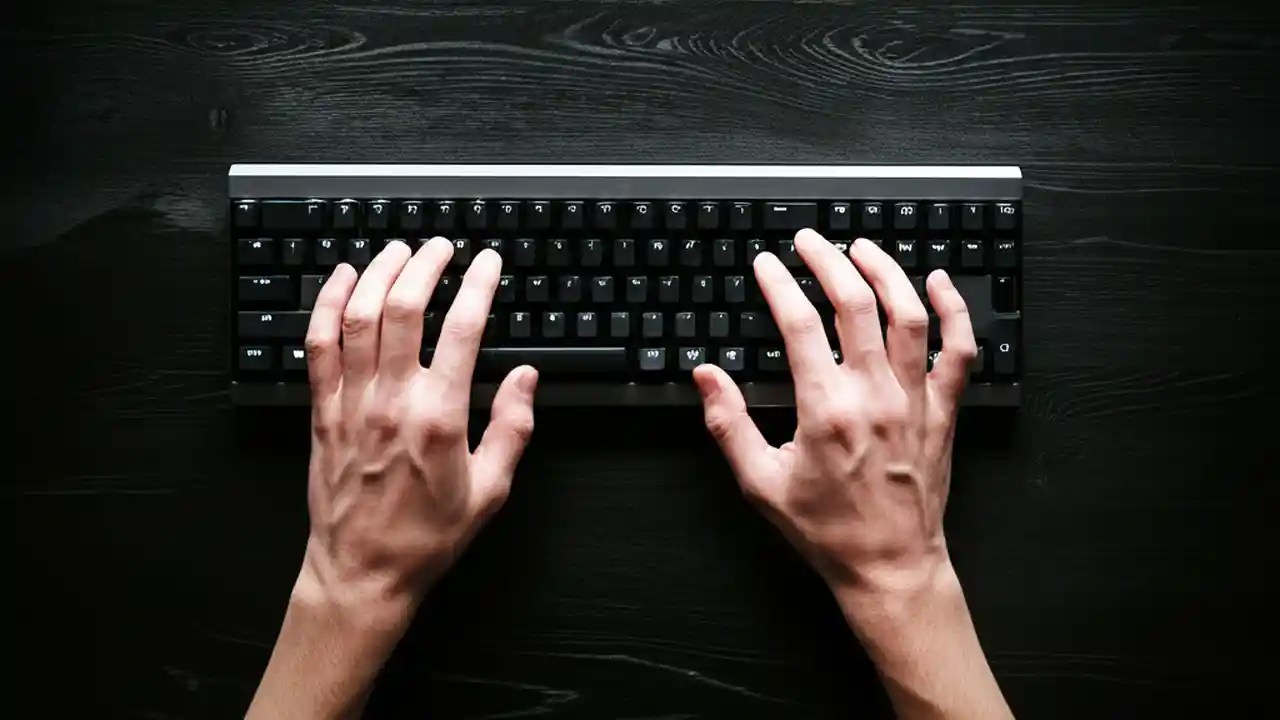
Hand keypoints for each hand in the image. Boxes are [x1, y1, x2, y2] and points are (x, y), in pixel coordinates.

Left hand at [300, 238, 536, 618]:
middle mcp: (392, 400)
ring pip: (360, 316)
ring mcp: (351, 402)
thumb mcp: (490, 490)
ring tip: (398, 251)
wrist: (362, 573)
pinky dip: (328, 304)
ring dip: (380, 274)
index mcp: (440, 416)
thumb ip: (512, 429)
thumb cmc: (425, 537)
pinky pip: (318, 345)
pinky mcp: (322, 411)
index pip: (464, 330)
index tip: (487, 263)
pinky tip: (342, 280)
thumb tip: (526, 380)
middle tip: (442, 247)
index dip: (478, 285)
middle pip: (406, 308)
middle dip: (426, 264)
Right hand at [694, 230, 974, 599]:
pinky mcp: (943, 411)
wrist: (889, 566)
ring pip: (909, 314)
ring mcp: (914, 400)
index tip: (766, 265)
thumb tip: (705, 377)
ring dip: (886, 271)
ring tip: (863, 247)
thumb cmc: (827, 531)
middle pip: (855, 303)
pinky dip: (954, 310)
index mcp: (826, 410)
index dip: (779, 285)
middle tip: (809, 242)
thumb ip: (729, 424)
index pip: (800, 326)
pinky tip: (939, 284)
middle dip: (828, 260)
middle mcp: (874, 395)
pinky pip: (959, 351)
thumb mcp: (761, 483)